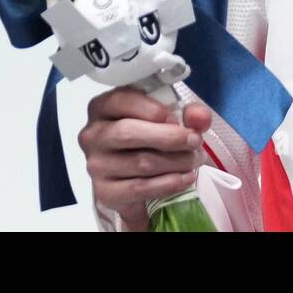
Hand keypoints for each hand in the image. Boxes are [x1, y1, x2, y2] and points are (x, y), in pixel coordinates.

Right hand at [79, 87, 213, 231]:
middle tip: (195, 141)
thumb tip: (200, 117)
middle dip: (170, 137)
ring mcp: (96, 165)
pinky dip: (169, 183)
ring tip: (196, 159)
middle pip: (129, 133)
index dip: (152, 109)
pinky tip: (186, 178)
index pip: (121, 100)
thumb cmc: (150, 136)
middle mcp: (93, 135)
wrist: (139, 176)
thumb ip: (189, 112)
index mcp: (102, 107)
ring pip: (140, 162)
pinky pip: (140, 188)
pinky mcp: (105, 192)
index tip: (176, 118)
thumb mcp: (170, 117)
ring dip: (176, 161)